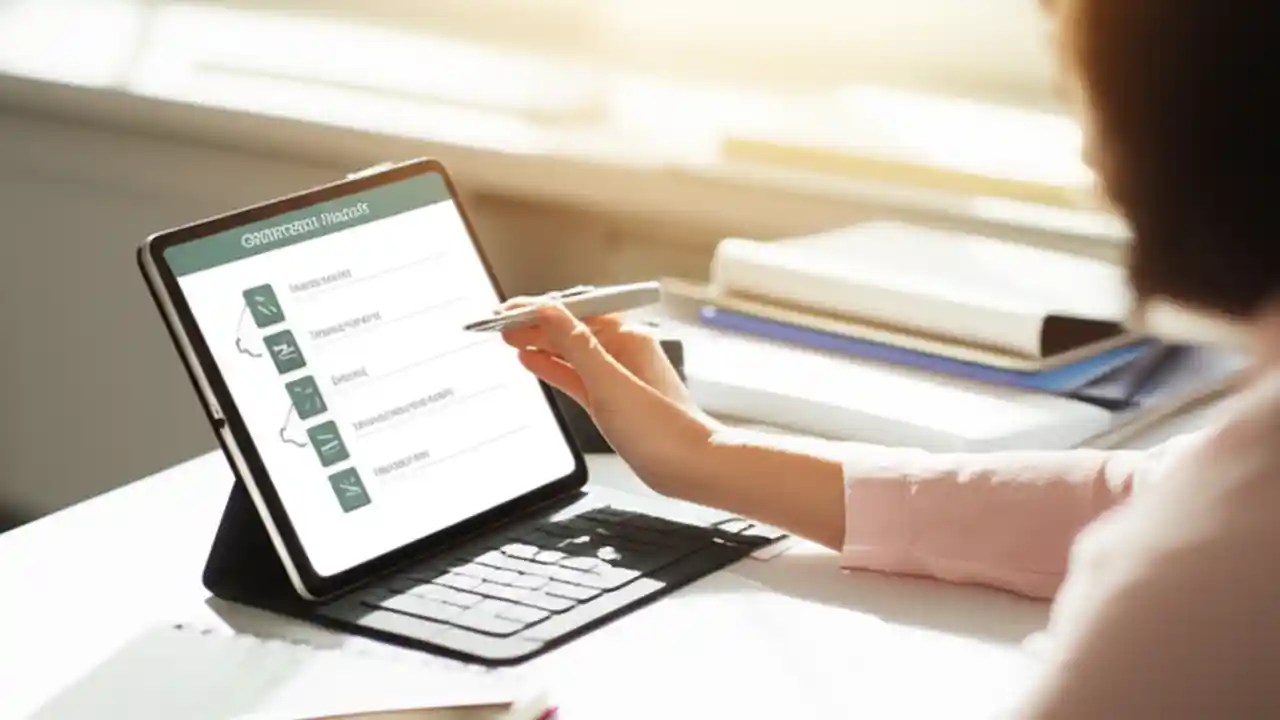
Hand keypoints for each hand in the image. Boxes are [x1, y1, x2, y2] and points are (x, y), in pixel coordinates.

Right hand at [499, 299, 716, 494]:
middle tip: (498, 323)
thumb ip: (575, 345)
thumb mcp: (609, 382)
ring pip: (569, 353)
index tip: (506, 309)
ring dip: (540, 344)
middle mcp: (623, 353)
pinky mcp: (611, 401)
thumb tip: (547, 310)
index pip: (573, 312)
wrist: (694, 468)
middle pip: (569, 330)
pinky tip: (533, 362)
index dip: (537, 309)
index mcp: (627, 338)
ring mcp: (616, 378)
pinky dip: (553, 367)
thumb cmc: (664, 430)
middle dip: (534, 325)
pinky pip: (575, 376)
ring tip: (508, 338)